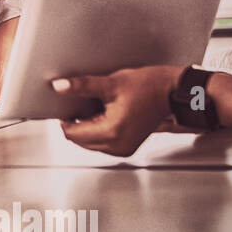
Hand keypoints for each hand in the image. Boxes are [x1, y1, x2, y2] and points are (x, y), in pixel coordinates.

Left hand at [51, 65, 186, 156]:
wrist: (171, 92)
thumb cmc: (148, 87)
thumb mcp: (110, 83)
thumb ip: (82, 86)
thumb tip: (60, 86)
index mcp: (112, 132)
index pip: (73, 134)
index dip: (65, 120)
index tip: (66, 108)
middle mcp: (118, 145)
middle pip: (80, 141)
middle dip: (76, 125)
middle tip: (81, 105)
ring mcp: (124, 148)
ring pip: (91, 144)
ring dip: (87, 128)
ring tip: (98, 109)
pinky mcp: (128, 146)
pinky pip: (103, 143)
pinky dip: (99, 131)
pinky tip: (106, 115)